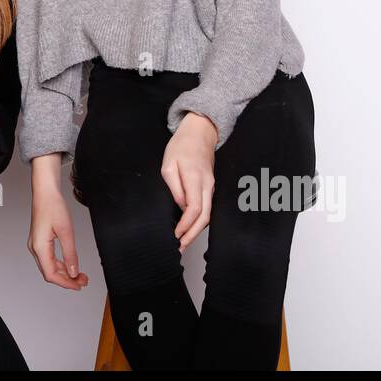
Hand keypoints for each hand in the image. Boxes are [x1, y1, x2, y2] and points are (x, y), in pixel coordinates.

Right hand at [28, 156, 88, 290]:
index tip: (78, 285)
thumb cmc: (53, 206)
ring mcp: (36, 245)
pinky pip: (49, 258)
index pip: (51, 274)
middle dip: (67, 279)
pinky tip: (70, 264)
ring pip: (50, 266)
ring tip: (79, 274)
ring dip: (65, 272)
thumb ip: (70, 254)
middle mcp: (35, 248)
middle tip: (83, 281)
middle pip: (50, 272)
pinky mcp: (40, 241)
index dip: (66, 283)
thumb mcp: (66, 231)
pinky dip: (61, 264)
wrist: (45, 191)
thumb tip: (74, 272)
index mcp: (39, 247)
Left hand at [162, 112, 217, 251]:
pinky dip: (199, 221)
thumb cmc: (182, 146)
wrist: (200, 133)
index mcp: (195, 178)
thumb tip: (180, 205)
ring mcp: (211, 186)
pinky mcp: (210, 187)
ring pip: (207, 214)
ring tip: (183, 242)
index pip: (194, 208)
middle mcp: (207, 185)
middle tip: (180, 247)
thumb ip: (174, 186)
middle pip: (204, 216)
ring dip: (196, 230)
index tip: (176, 234)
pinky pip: (207, 208)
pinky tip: (189, 227)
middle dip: (193, 235)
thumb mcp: (168, 164)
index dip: (186, 225)